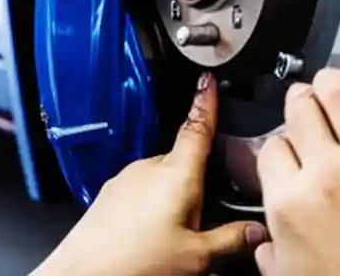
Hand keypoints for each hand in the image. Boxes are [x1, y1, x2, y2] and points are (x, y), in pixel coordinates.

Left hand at [34, 73, 266, 275]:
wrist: (83, 275)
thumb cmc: (135, 263)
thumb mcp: (197, 257)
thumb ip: (230, 239)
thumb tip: (255, 232)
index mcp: (175, 174)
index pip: (197, 128)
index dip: (206, 102)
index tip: (208, 82)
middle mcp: (148, 169)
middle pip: (183, 163)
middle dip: (197, 183)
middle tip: (204, 217)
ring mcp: (125, 181)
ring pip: (161, 181)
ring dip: (172, 199)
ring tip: (175, 236)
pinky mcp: (110, 196)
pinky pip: (141, 193)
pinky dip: (151, 209)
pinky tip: (151, 238)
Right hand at [254, 69, 339, 275]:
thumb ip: (274, 255)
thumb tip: (266, 246)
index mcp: (289, 205)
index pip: (272, 146)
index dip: (279, 142)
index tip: (288, 146)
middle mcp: (326, 175)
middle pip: (302, 109)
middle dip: (301, 100)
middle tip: (305, 99)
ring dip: (333, 82)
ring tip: (333, 83)